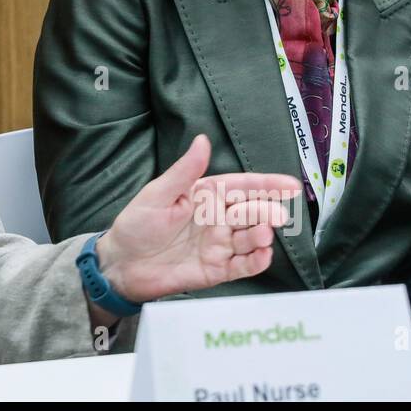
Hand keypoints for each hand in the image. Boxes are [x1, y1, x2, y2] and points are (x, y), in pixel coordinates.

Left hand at [96, 134, 300, 303]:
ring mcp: (218, 245)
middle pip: (250, 213)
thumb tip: (203, 139)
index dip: (266, 185)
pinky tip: (263, 255)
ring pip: (249, 239)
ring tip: (264, 234)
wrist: (121, 265)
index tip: (289, 184)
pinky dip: (256, 262)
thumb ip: (184, 171)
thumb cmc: (136, 225)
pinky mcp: (216, 270)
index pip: (241, 187)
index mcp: (205, 196)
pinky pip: (242, 266)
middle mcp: (217, 220)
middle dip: (267, 212)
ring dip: (261, 236)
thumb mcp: (157, 194)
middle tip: (278, 215)